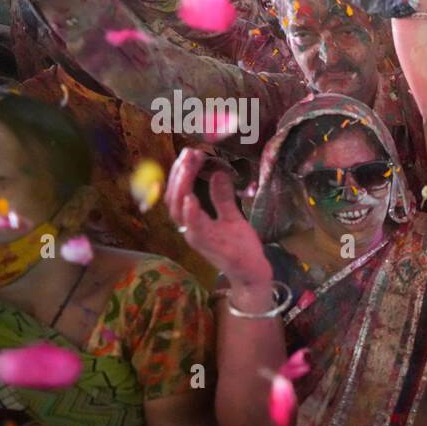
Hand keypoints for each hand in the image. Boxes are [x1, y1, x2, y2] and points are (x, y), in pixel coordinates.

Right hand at [165, 148, 272, 291]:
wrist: (252, 272)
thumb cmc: (239, 247)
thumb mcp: (231, 216)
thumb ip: (222, 198)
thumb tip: (218, 173)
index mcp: (193, 221)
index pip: (179, 193)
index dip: (181, 173)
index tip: (190, 153)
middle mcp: (189, 229)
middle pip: (174, 198)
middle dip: (179, 174)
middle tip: (188, 153)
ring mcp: (197, 238)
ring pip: (179, 211)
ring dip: (182, 187)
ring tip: (188, 167)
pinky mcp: (209, 246)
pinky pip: (194, 229)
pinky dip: (190, 213)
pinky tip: (191, 198)